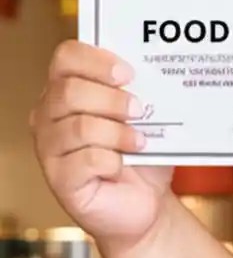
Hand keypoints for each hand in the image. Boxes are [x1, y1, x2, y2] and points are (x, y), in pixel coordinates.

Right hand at [29, 40, 173, 252]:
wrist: (145, 200)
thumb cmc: (140, 153)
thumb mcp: (144, 116)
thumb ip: (141, 92)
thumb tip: (157, 72)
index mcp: (66, 90)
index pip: (66, 57)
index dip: (96, 60)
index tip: (128, 73)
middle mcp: (49, 116)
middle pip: (69, 91)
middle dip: (111, 98)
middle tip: (139, 109)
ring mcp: (50, 149)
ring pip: (79, 127)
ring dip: (117, 132)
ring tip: (140, 141)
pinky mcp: (60, 179)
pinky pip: (85, 160)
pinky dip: (112, 159)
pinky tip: (124, 163)